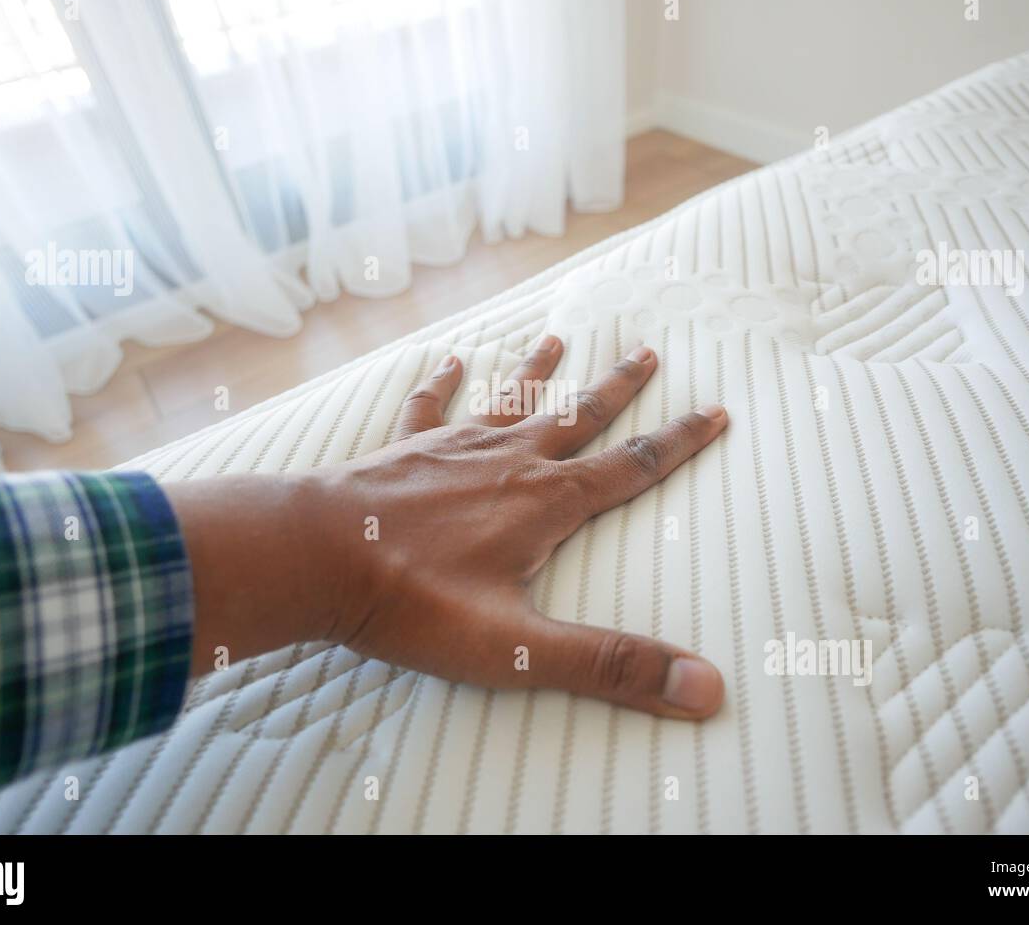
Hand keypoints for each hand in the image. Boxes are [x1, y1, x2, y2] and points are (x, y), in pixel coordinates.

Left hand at [169, 337, 727, 718]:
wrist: (314, 559)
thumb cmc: (413, 603)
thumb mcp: (521, 647)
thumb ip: (609, 664)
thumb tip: (705, 689)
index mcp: (547, 503)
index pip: (631, 468)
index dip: (678, 442)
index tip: (714, 410)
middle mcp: (508, 461)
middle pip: (577, 417)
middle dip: (618, 388)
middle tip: (648, 350)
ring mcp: (452, 449)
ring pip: (511, 401)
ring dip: (539, 372)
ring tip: (559, 339)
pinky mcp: (403, 451)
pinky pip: (430, 406)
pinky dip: (442, 383)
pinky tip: (449, 361)